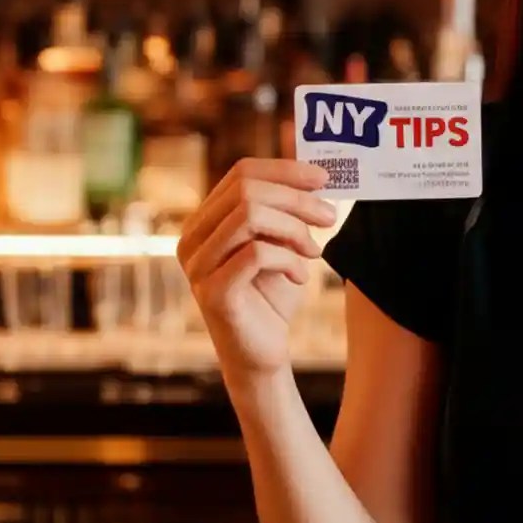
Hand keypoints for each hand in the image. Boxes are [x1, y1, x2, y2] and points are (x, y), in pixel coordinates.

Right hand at [178, 158, 336, 374]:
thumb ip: (286, 211)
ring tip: (314, 251)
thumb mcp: (282, 244)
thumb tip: (315, 173)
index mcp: (206, 220)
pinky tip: (301, 277)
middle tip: (330, 217)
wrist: (262, 353)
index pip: (241, 173)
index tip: (324, 177)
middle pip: (247, 190)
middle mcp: (192, 238)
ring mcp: (198, 265)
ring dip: (294, 230)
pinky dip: (288, 260)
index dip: (286, 169)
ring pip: (250, 216)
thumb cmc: (272, 295)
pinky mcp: (213, 291)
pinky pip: (256, 254)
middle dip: (297, 199)